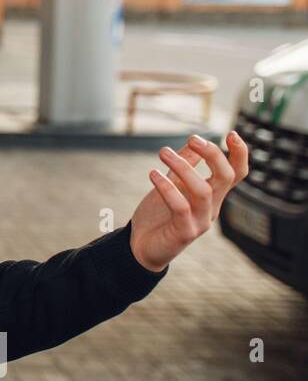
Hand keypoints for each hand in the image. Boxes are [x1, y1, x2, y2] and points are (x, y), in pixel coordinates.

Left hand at [128, 131, 249, 271]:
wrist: (140, 247)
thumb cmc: (158, 215)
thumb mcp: (171, 185)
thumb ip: (184, 165)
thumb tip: (192, 141)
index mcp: (213, 195)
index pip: (236, 173)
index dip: (239, 154)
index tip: (231, 133)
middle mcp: (212, 207)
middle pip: (226, 177)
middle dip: (212, 154)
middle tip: (192, 138)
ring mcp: (200, 221)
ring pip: (202, 190)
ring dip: (183, 167)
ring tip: (162, 152)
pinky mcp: (185, 233)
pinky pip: (180, 207)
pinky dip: (167, 188)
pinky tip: (153, 174)